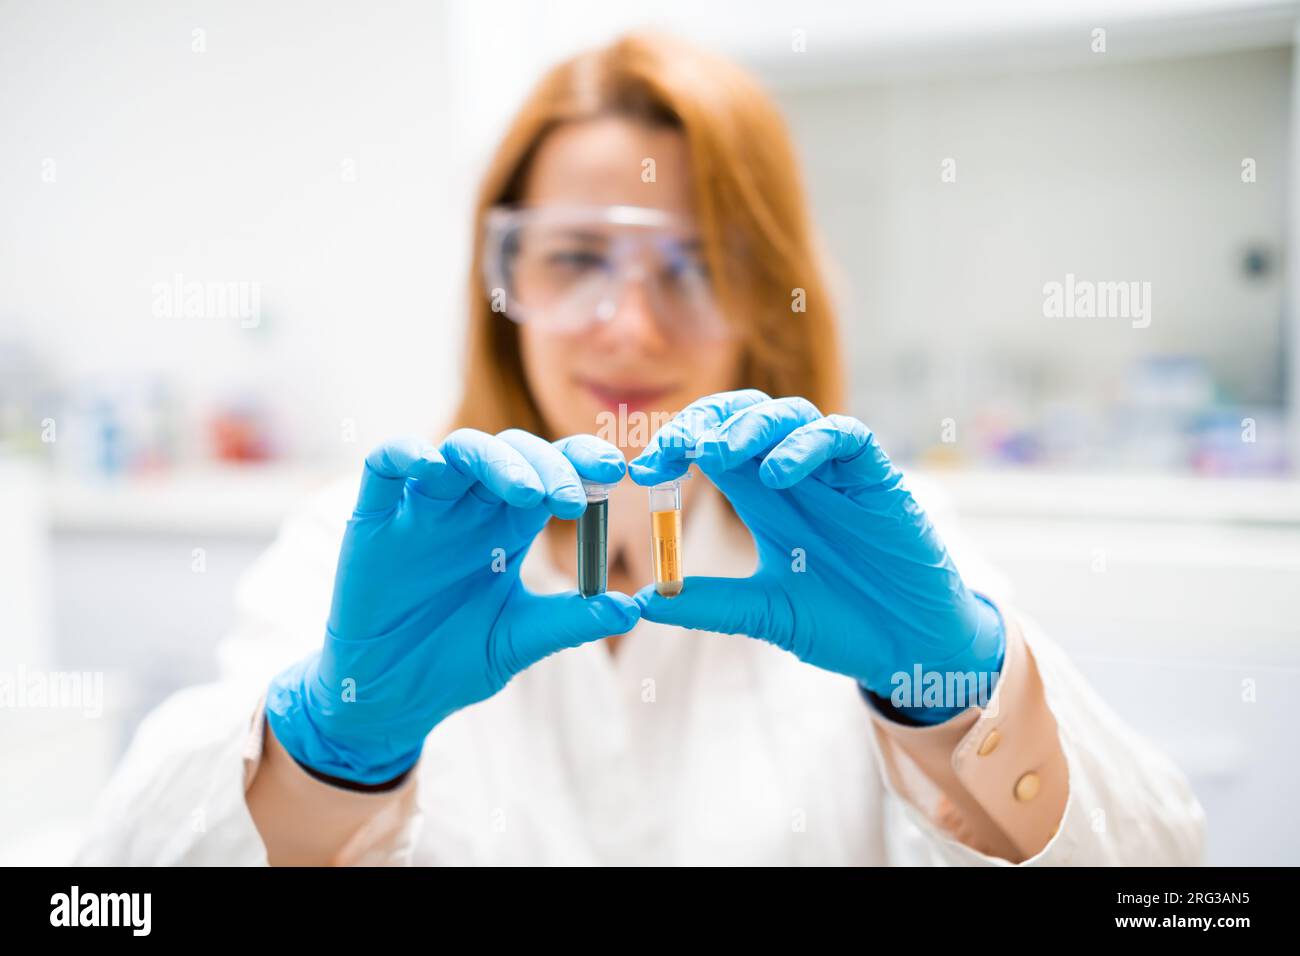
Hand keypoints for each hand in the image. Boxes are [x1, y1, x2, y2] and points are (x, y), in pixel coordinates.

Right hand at [266, 430, 638, 783]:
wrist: (390, 695)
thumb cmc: (455, 659)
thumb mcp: (519, 640)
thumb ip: (570, 621)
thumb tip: (632, 608)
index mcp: (511, 524)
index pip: (552, 471)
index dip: (582, 460)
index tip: (616, 471)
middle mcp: (470, 505)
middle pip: (512, 453)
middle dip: (547, 465)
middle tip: (572, 500)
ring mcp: (422, 507)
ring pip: (458, 451)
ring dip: (494, 460)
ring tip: (525, 492)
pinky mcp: (372, 519)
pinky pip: (383, 466)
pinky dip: (405, 454)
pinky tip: (430, 465)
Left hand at [628, 390, 1002, 720]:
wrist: (911, 649)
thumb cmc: (844, 624)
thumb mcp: (764, 613)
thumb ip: (708, 604)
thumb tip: (641, 602)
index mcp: (764, 499)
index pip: (714, 447)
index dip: (677, 447)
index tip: (643, 470)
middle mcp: (797, 475)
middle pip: (745, 418)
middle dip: (706, 423)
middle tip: (673, 448)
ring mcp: (838, 473)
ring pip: (791, 415)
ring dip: (749, 428)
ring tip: (716, 453)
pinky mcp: (878, 478)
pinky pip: (845, 436)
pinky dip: (808, 444)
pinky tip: (777, 471)